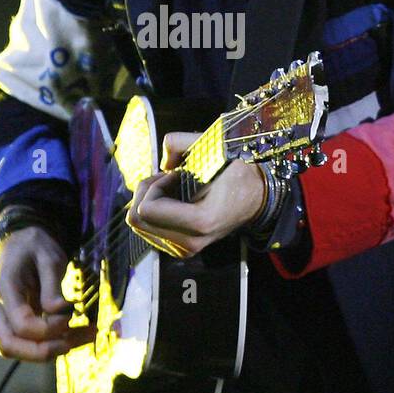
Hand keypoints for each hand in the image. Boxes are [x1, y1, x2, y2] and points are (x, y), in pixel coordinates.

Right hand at [0, 226, 94, 362]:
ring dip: (50, 350)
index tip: (70, 319)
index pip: (20, 323)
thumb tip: (62, 313)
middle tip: (73, 344)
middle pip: (8, 344)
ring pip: (16, 348)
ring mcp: (2, 316)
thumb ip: (52, 286)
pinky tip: (77, 335)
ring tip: (86, 336)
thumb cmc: (35, 246)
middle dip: (43, 351)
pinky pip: (27, 342)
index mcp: (4, 286)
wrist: (20, 241)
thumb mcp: (49, 257)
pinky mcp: (13, 322)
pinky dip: (51, 343)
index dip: (47, 329)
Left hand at [125, 130, 266, 258]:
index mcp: (199, 222)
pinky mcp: (180, 250)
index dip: (157, 184)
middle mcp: (190, 243)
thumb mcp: (213, 147)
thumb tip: (162, 162)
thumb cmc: (236, 172)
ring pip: (139, 224)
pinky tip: (176, 201)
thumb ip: (179, 142)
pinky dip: (156, 210)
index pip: (146, 210)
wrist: (256, 198)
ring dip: (152, 200)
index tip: (179, 174)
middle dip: (149, 191)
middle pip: (136, 218)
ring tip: (176, 188)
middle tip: (173, 178)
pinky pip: (148, 229)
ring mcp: (184, 250)